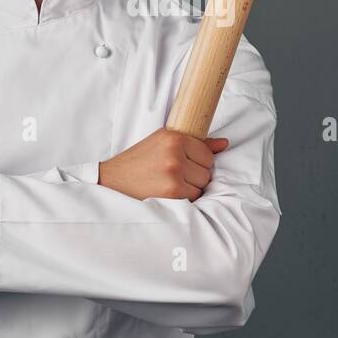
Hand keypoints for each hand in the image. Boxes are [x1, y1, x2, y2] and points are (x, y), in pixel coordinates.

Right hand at [98, 128, 229, 201]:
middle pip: (207, 172)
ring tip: (169, 185)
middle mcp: (175, 153)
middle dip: (194, 177)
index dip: (197, 163)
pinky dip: (184, 200)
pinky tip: (167, 195)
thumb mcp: (163, 143)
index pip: (208, 155)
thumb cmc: (139, 162)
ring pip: (202, 187)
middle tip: (172, 177)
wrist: (112, 180)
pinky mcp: (172, 192)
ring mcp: (174, 173)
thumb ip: (197, 143)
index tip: (181, 166)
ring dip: (190, 190)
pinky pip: (193, 199)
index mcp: (174, 137)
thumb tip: (225, 144)